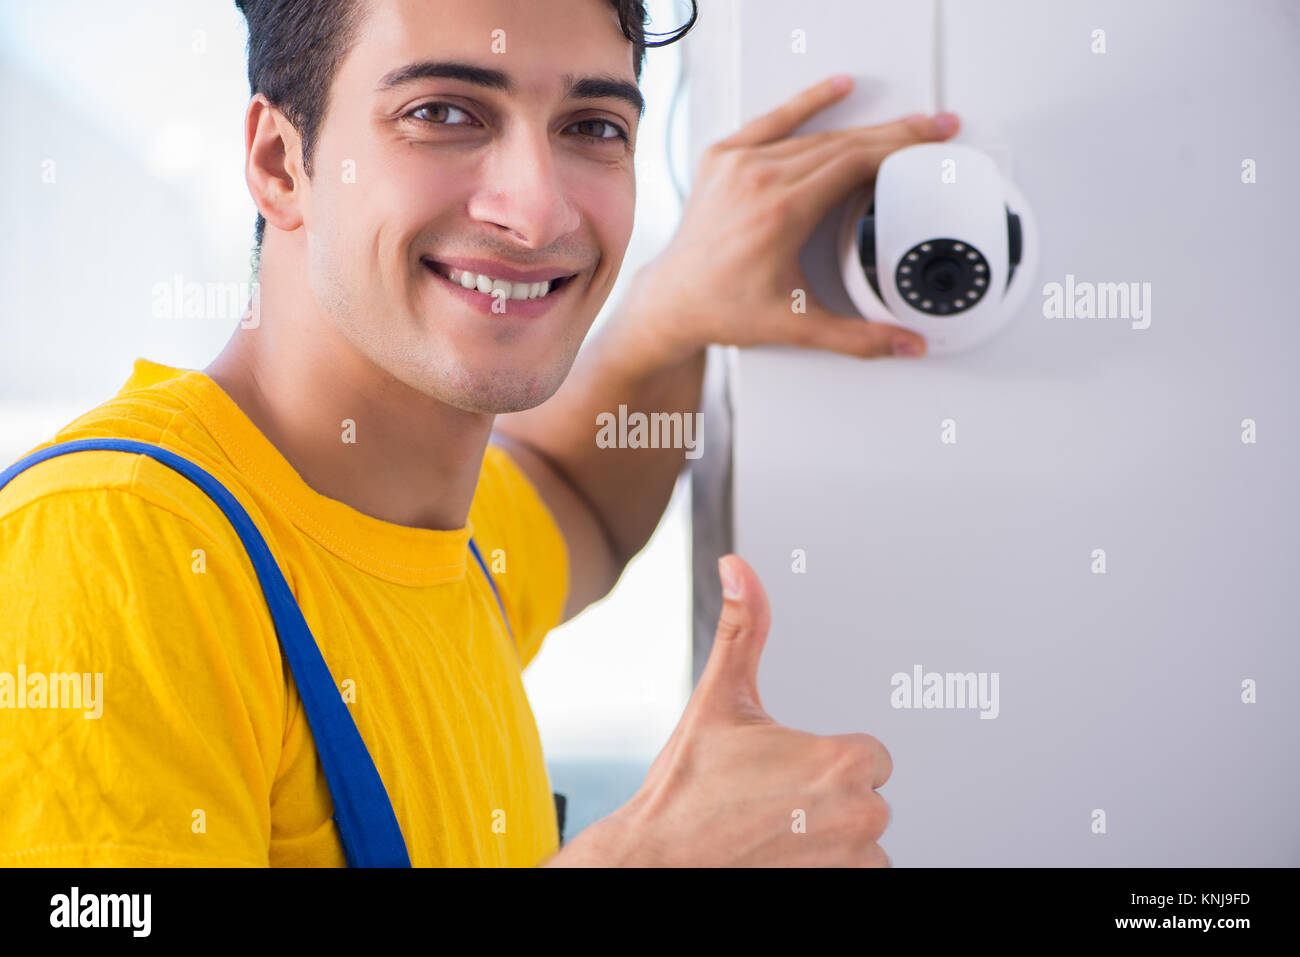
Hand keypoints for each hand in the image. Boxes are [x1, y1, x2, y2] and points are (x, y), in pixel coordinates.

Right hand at [589, 554, 892, 866]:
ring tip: (773, 832)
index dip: (825, 760)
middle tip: (771, 802)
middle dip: (828, 798)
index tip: (784, 770)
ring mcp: (853, 862)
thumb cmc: (686, 791)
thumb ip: (741, 627)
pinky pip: (857, 874)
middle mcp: (860, 815)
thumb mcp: (717, 699)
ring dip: (830, 838)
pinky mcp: (841, 890)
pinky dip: (826, 867)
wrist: (657, 863)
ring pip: (864, 840)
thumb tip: (739, 568)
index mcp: (841, 762)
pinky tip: (780, 856)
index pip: (870, 756)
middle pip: (869, 797)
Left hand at [632, 74, 959, 364]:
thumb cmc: (724, 308)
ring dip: (864, 127)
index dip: (900, 150)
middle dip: (896, 134)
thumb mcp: (798, 326)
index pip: (855, 164)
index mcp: (781, 212)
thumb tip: (908, 345)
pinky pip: (772, 120)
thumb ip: (860, 338)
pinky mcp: (723, 157)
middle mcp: (758, 179)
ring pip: (815, 135)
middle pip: (844, 144)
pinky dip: (807, 103)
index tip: (931, 144)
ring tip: (903, 123)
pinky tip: (837, 86)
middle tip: (935, 128)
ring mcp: (738, 164)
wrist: (673, 300)